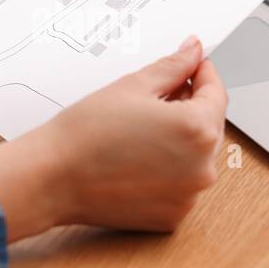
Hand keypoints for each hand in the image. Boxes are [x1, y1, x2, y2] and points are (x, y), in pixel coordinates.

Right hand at [0, 37, 228, 238]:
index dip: (203, 73)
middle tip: (158, 95)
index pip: (216, 93)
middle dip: (189, 107)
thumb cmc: (85, 133)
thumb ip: (173, 66)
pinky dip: (168, 170)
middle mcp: (202, 168)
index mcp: (198, 130)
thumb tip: (194, 51)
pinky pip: (180, 184)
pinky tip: (137, 158)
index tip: (193, 65)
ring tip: (140, 129)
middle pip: (209, 126)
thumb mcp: (133, 86)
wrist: (52, 178)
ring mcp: (188, 196)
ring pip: (195, 157)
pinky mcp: (172, 216)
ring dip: (179, 139)